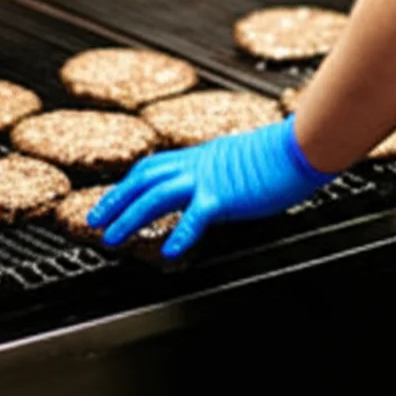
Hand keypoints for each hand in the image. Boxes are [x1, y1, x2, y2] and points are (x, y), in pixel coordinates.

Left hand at [88, 117, 333, 259]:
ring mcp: (209, 178)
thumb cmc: (281, 153)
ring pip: (157, 195)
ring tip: (113, 239)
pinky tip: (167, 250)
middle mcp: (198, 163)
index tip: (110, 199)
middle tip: (95, 222)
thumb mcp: (241, 159)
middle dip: (116, 200)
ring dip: (130, 217)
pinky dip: (179, 232)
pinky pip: (195, 215)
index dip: (127, 184)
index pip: (154, 166)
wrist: (300, 145)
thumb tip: (216, 187)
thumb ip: (222, 172)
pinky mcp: (225, 195)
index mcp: (202, 155)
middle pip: (145, 178)